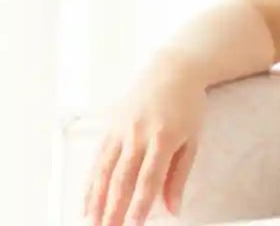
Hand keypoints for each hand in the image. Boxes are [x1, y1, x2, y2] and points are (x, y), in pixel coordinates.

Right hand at [83, 58, 208, 225]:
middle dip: (112, 209)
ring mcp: (120, 128)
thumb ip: (179, 176)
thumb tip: (174, 209)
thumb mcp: (192, 140)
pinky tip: (86, 199)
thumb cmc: (187, 105)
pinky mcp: (109, 125)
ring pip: (102, 169)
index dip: (139, 207)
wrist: (173, 69)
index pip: (148, 180)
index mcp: (162, 138)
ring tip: (90, 222)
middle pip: (121, 178)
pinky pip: (96, 157)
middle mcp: (137, 134)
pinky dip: (89, 181)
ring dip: (94, 199)